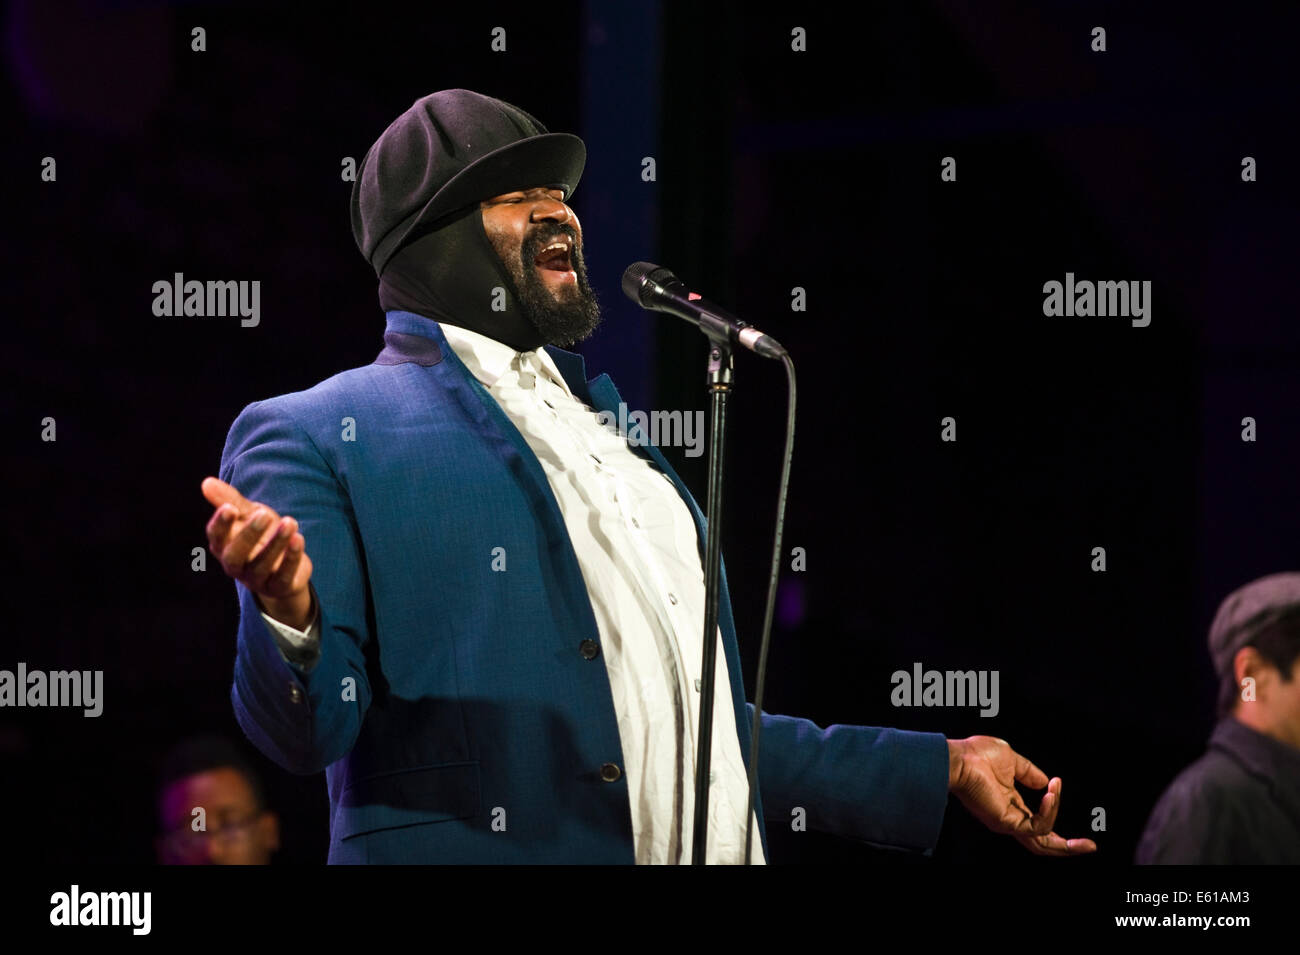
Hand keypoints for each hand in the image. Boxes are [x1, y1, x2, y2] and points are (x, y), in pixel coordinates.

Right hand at [202, 476, 313, 628]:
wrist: (288, 565)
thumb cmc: (264, 534)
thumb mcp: (251, 514)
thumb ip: (232, 500)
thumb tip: (206, 482)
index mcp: (224, 546)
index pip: (215, 537)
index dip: (220, 524)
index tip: (230, 508)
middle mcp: (236, 566)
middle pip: (234, 555)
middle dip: (248, 535)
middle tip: (264, 514)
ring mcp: (256, 580)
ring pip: (261, 566)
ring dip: (276, 543)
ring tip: (290, 522)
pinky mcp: (278, 588)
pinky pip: (282, 577)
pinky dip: (291, 559)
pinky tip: (299, 539)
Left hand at [946, 735, 1096, 856]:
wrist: (959, 758)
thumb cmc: (977, 755)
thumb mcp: (1014, 761)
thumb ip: (1031, 774)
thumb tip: (1048, 781)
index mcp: (1011, 805)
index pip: (1039, 825)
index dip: (1059, 827)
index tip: (1081, 829)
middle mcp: (1010, 818)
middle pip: (1043, 843)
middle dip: (1069, 847)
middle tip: (1091, 846)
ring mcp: (1008, 822)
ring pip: (1043, 841)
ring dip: (1059, 819)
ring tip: (1056, 791)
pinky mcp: (1007, 822)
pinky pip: (1037, 825)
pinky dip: (1049, 810)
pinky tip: (1051, 793)